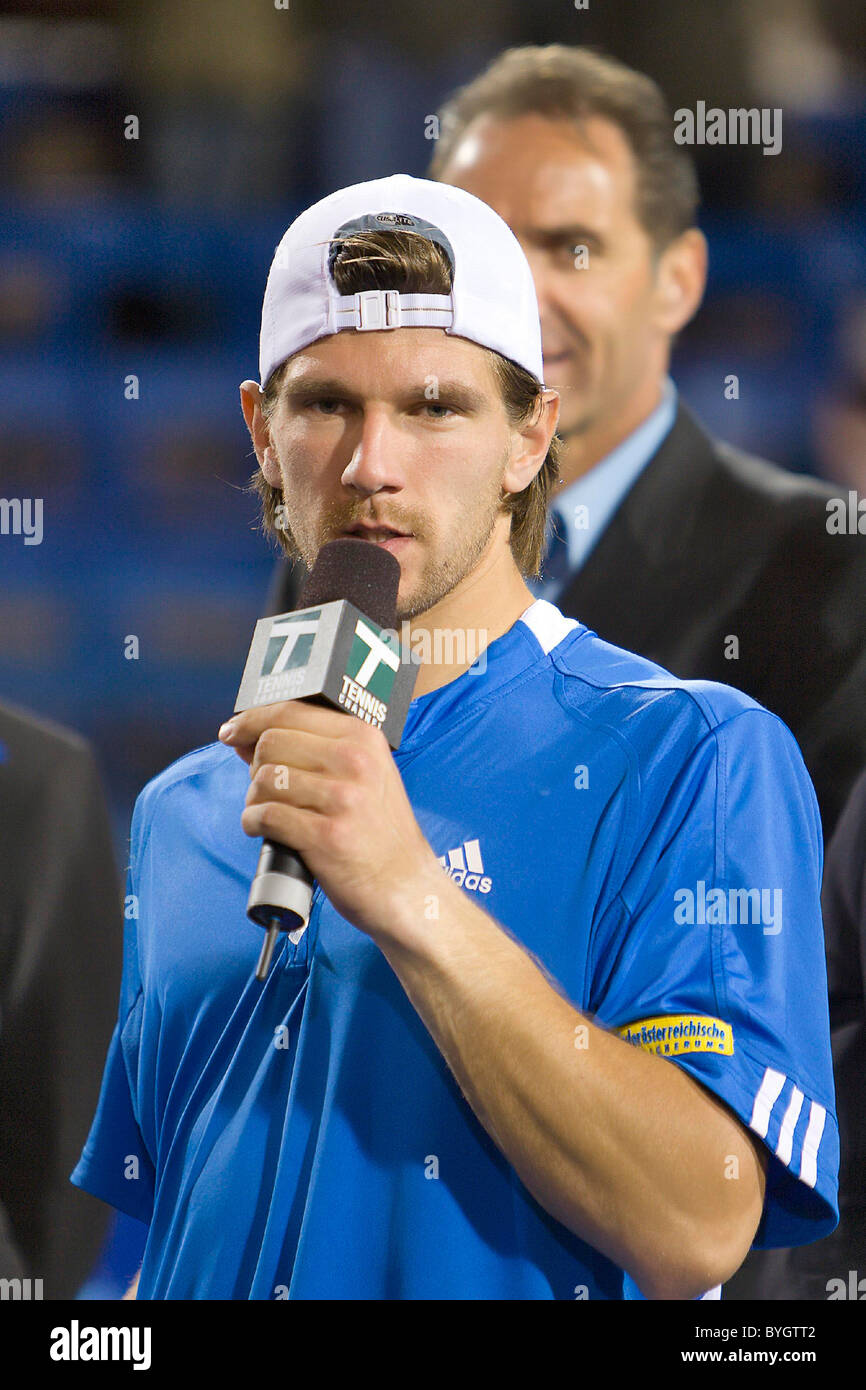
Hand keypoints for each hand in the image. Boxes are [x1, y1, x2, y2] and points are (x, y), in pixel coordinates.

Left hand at [219, 701, 439, 939]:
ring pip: (264, 780)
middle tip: (269, 790)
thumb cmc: (379, 831)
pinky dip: (254, 823)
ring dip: (255, 799)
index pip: (290, 712)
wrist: (405, 885)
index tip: (232, 731)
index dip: (251, 720)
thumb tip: (248, 736)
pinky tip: (265, 830)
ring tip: (272, 813)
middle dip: (257, 767)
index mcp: (363, 737)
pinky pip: (265, 815)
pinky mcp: (326, 836)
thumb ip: (315, 749)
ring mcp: (342, 798)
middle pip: (270, 744)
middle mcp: (355, 761)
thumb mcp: (365, 774)